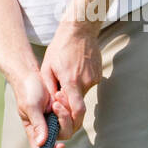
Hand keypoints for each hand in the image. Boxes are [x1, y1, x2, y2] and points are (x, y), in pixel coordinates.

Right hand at [9, 68, 65, 147]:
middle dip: (63, 121)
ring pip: (70, 125)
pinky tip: (60, 93)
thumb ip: (38, 124)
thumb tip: (41, 143)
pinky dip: (68, 104)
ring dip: (66, 111)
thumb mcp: (31, 107)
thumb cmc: (27, 91)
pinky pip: (72, 113)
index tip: (60, 146)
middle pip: (63, 136)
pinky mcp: (62, 111)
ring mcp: (54, 120)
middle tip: (56, 105)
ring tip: (57, 95)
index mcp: (34, 132)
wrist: (31, 75)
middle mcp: (46, 129)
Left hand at [40, 22, 102, 141]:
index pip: (78, 110)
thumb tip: (51, 107)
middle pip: (78, 103)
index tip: (62, 114)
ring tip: (65, 75)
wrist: (80, 30)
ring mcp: (94, 78)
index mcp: (72, 81)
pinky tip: (73, 70)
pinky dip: (80, 83)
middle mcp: (86, 82)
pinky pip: (88, 85)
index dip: (71, 118)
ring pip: (83, 94)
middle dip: (69, 104)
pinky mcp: (99, 75)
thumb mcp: (48, 67)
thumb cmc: (60, 47)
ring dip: (74, 91)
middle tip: (58, 95)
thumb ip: (50, 88)